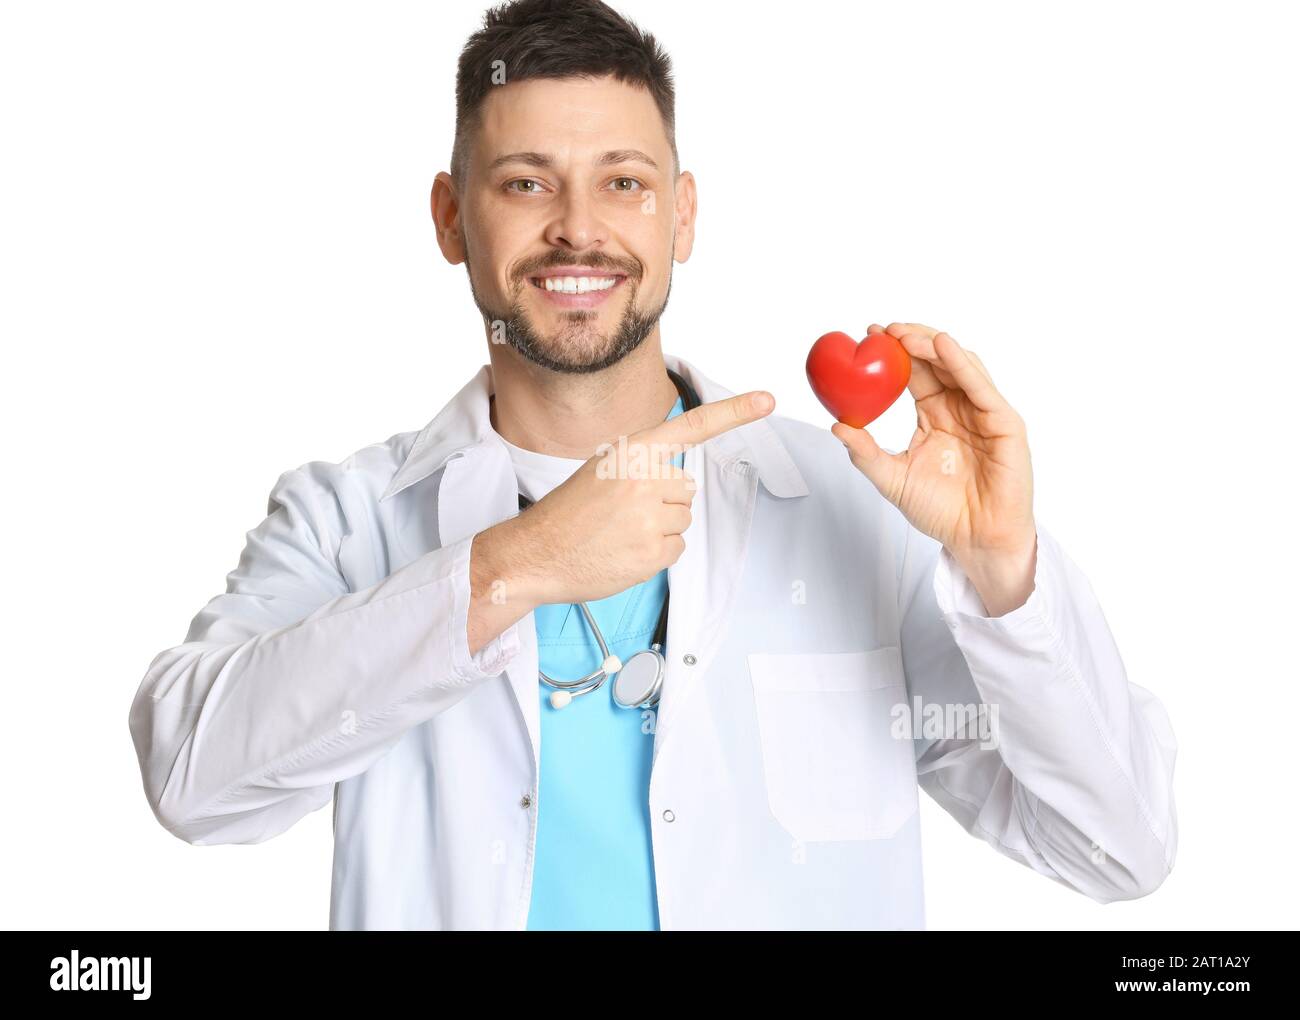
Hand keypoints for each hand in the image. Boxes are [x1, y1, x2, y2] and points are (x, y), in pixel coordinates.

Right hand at [479, 389, 774, 609]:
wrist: (536, 553)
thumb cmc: (568, 513)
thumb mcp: (601, 470)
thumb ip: (641, 465)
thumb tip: (678, 479)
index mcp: (633, 452)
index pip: (693, 427)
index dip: (735, 412)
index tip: (768, 400)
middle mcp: (646, 479)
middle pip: (685, 488)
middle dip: (661, 502)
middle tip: (620, 513)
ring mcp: (650, 517)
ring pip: (682, 519)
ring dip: (658, 529)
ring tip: (618, 532)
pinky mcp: (653, 552)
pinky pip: (676, 549)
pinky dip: (655, 554)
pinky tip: (624, 551)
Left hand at [833, 323, 1036, 613]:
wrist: (975, 540)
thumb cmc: (941, 511)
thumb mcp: (892, 479)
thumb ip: (865, 453)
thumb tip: (836, 426)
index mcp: (935, 414)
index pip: (915, 373)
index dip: (894, 353)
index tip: (867, 336)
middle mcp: (960, 407)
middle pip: (938, 361)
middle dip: (911, 340)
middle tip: (883, 331)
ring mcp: (984, 413)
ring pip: (961, 366)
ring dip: (933, 346)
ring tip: (905, 335)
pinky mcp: (1005, 424)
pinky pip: (982, 388)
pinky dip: (963, 364)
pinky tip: (944, 347)